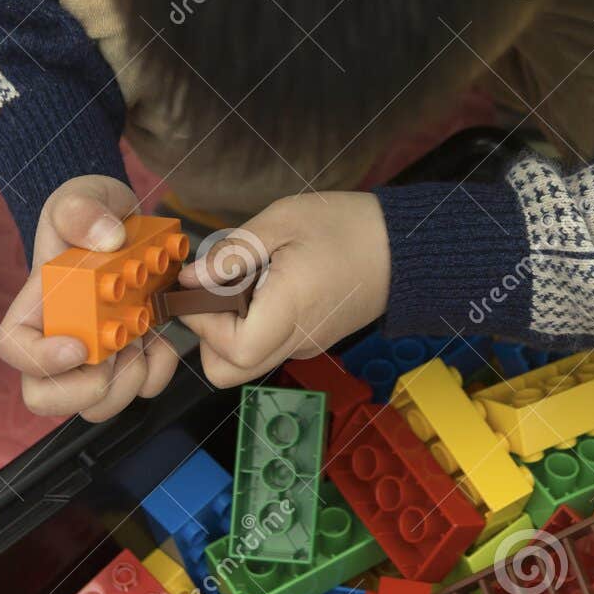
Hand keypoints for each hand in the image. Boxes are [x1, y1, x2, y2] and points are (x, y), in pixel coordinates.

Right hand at [0, 175, 179, 421]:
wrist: (123, 221)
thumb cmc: (91, 212)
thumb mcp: (81, 195)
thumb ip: (82, 211)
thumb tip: (106, 240)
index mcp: (38, 304)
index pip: (14, 348)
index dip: (39, 360)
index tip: (79, 346)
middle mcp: (60, 337)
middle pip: (46, 397)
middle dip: (85, 390)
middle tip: (117, 353)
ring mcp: (95, 354)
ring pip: (95, 404)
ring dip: (126, 383)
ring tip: (142, 339)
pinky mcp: (129, 356)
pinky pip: (141, 390)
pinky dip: (158, 373)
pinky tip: (162, 339)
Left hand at [179, 192, 390, 386]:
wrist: (405, 245)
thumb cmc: (348, 226)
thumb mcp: (283, 222)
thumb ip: (233, 253)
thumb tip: (189, 279)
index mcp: (290, 313)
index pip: (229, 351)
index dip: (202, 323)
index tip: (199, 286)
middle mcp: (296, 340)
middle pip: (229, 371)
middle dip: (208, 336)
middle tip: (214, 290)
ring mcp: (305, 344)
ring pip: (246, 361)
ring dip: (229, 330)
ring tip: (245, 280)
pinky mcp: (311, 338)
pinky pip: (268, 345)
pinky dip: (252, 324)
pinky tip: (266, 283)